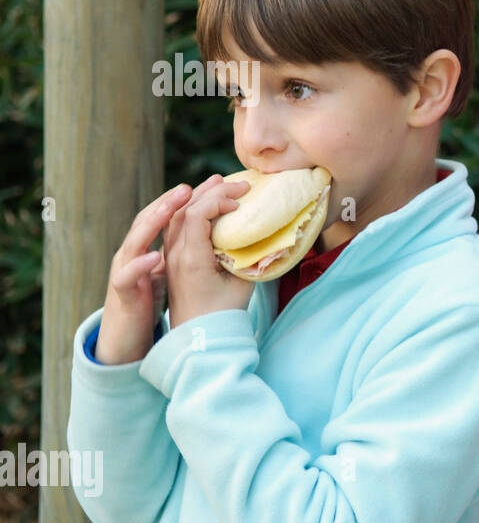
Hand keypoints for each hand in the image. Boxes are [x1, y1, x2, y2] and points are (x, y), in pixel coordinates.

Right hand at [96, 183, 198, 364]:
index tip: (206, 186)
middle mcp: (135, 253)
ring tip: (169, 208)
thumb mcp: (172, 272)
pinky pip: (128, 276)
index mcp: (150, 246)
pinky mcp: (123, 292)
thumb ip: (186, 252)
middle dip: (168, 202)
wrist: (127, 335)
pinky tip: (155, 257)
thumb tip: (221, 238)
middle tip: (188, 187)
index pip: (166, 216)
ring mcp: (126, 270)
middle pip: (149, 220)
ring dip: (152, 222)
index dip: (183, 200)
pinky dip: (140, 265)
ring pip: (135, 241)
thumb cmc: (150, 300)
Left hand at [162, 174, 254, 328]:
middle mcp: (176, 254)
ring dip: (199, 197)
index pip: (197, 214)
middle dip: (211, 192)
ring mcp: (172, 257)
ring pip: (178, 216)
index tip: (242, 201)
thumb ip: (249, 255)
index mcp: (191, 258)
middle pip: (185, 210)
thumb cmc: (223, 315)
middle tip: (238, 183)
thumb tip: (261, 234)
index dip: (219, 200)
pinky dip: (192, 211)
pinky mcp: (174, 261)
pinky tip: (207, 206)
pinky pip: (178, 227)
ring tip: (219, 184)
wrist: (197, 339)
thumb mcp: (243, 283)